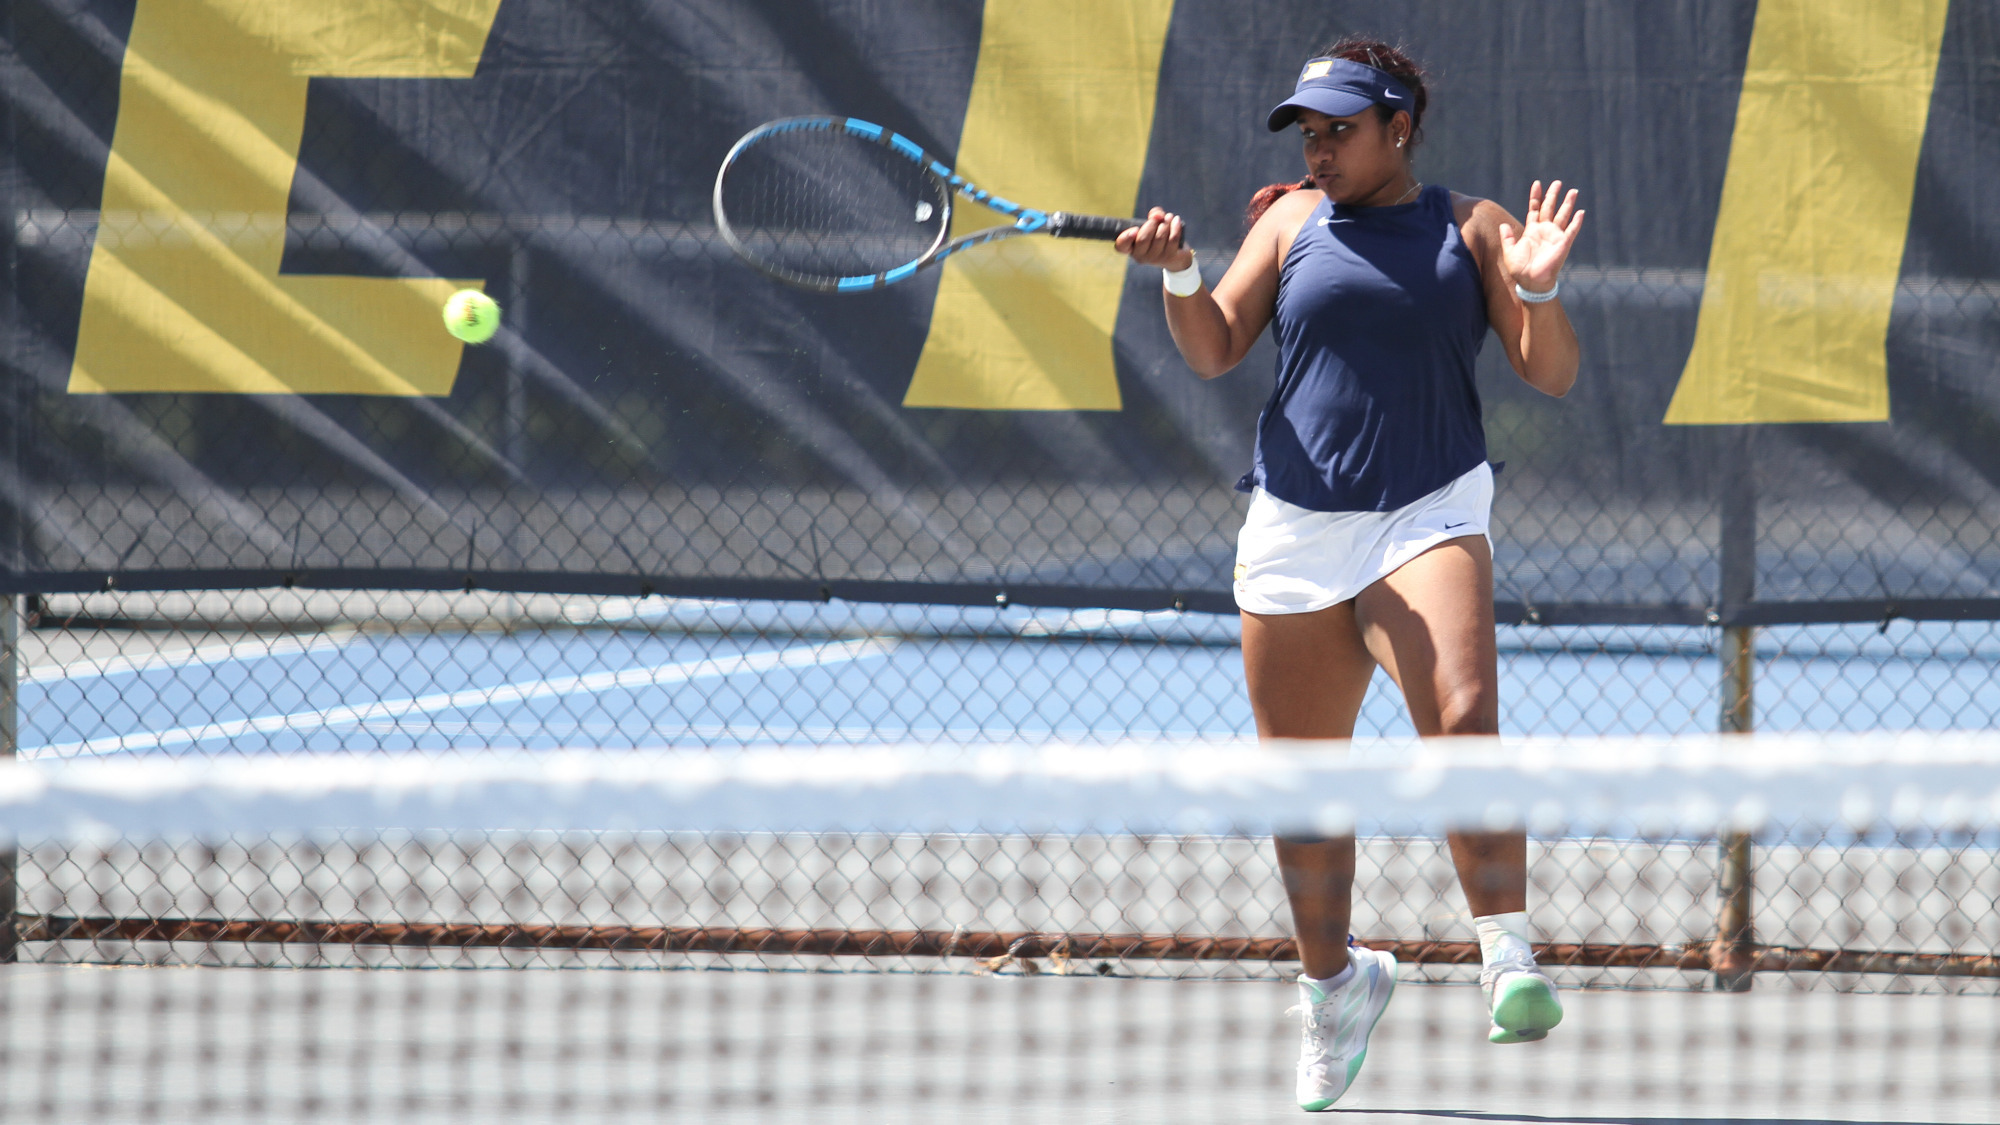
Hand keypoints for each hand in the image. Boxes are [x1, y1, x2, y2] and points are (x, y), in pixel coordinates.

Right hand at [1116, 207, 1191, 270]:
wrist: (1176, 255)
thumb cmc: (1158, 236)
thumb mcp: (1152, 225)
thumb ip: (1153, 215)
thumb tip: (1158, 215)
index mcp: (1131, 248)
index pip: (1121, 246)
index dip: (1126, 237)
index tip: (1135, 229)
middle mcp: (1140, 256)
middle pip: (1143, 239)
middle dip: (1152, 223)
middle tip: (1158, 218)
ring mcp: (1155, 259)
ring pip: (1159, 237)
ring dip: (1165, 223)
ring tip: (1168, 217)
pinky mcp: (1169, 258)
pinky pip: (1172, 239)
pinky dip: (1175, 227)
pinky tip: (1176, 220)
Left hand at [1500, 180, 1583, 295]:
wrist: (1531, 283)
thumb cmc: (1520, 270)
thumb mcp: (1509, 252)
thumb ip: (1507, 238)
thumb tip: (1502, 225)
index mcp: (1531, 230)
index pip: (1535, 208)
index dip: (1536, 196)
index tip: (1537, 184)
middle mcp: (1544, 230)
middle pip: (1550, 208)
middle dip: (1553, 195)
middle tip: (1557, 182)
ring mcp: (1555, 236)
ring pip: (1563, 215)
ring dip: (1568, 203)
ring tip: (1573, 191)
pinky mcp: (1563, 243)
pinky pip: (1572, 230)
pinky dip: (1577, 221)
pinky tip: (1581, 212)